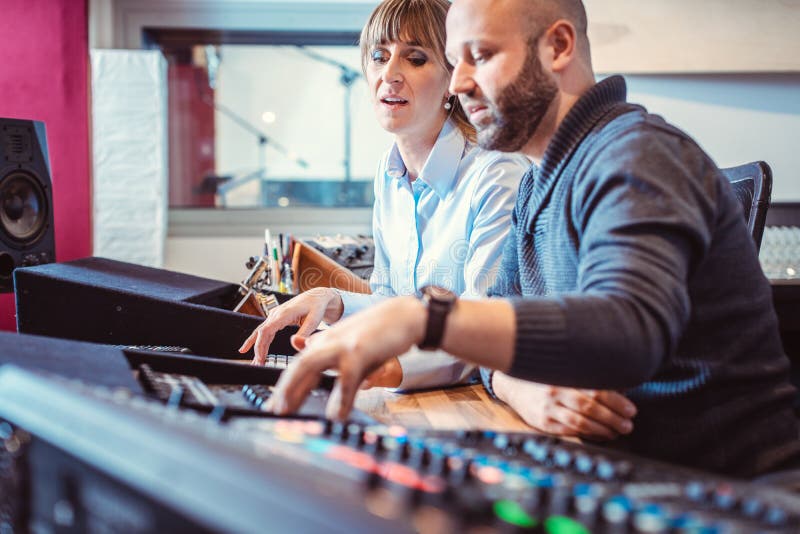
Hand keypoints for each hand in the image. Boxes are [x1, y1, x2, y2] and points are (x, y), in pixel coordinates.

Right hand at [238, 287, 342, 364]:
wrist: (317, 296)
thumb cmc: (317, 306)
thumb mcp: (314, 319)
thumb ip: (305, 331)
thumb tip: (295, 342)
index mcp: (284, 313)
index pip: (266, 330)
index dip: (260, 345)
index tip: (260, 358)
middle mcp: (276, 313)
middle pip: (261, 333)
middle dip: (257, 350)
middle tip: (257, 365)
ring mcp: (275, 315)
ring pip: (261, 332)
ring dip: (257, 347)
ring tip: (255, 362)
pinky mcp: (277, 318)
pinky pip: (265, 331)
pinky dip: (258, 341)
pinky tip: (250, 350)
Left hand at [266, 296, 424, 419]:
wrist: (405, 316)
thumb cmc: (379, 332)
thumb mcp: (350, 341)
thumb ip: (329, 348)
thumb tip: (305, 350)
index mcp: (327, 340)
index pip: (300, 364)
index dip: (287, 386)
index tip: (278, 405)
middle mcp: (329, 341)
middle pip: (298, 365)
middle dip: (284, 389)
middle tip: (274, 411)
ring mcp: (343, 346)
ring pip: (309, 365)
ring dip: (295, 389)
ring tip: (287, 410)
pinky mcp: (359, 352)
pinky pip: (345, 380)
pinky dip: (339, 400)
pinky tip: (336, 416)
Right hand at [492, 372, 635, 440]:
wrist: (512, 385)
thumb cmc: (544, 376)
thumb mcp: (563, 370)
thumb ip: (586, 377)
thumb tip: (619, 389)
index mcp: (564, 375)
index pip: (596, 389)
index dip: (617, 401)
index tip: (631, 410)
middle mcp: (555, 391)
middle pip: (591, 407)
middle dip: (614, 418)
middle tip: (628, 424)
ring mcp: (548, 408)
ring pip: (581, 422)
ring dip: (603, 429)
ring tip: (617, 432)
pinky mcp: (542, 422)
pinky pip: (570, 431)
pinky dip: (588, 434)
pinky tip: (600, 435)